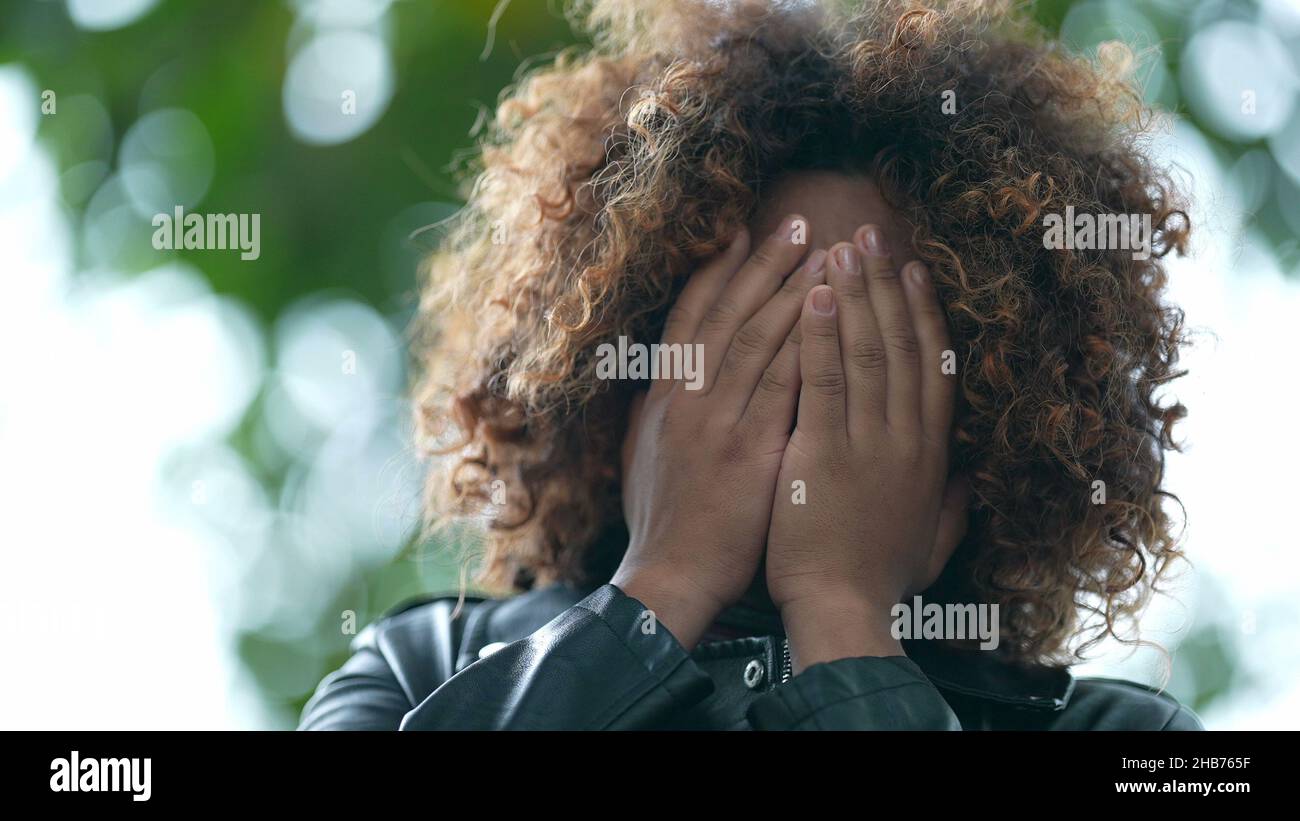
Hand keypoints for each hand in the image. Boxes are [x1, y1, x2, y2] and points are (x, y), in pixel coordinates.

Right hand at [613, 217, 827, 648]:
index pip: (692, 315)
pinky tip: (835, 319)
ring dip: (794, 292)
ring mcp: (717, 421)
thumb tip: (657, 375)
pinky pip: (784, 386)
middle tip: (796, 223)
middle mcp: (687, 397)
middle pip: (728, 313)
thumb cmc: (661, 520)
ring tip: (827, 256)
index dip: (719, 270)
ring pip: (759, 339)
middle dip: (763, 264)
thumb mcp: (641, 451)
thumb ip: (653, 407)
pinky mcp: (750, 450)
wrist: (669, 575)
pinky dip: (809, 346)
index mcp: (664, 393)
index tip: (743, 233)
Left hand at [765, 226, 968, 671]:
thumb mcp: (931, 541)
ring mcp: (869, 443)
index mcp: (930, 454)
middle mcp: (907, 438)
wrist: (843, 612)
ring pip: (869, 352)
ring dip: (856, 293)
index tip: (913, 271)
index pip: (932, 367)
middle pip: (902, 345)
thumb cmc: (879, 580)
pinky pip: (825, 380)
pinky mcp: (825, 452)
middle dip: (886, 283)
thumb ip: (954, 502)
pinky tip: (815, 294)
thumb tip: (973, 473)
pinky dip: (822, 334)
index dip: (924, 314)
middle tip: (870, 232)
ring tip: (841, 245)